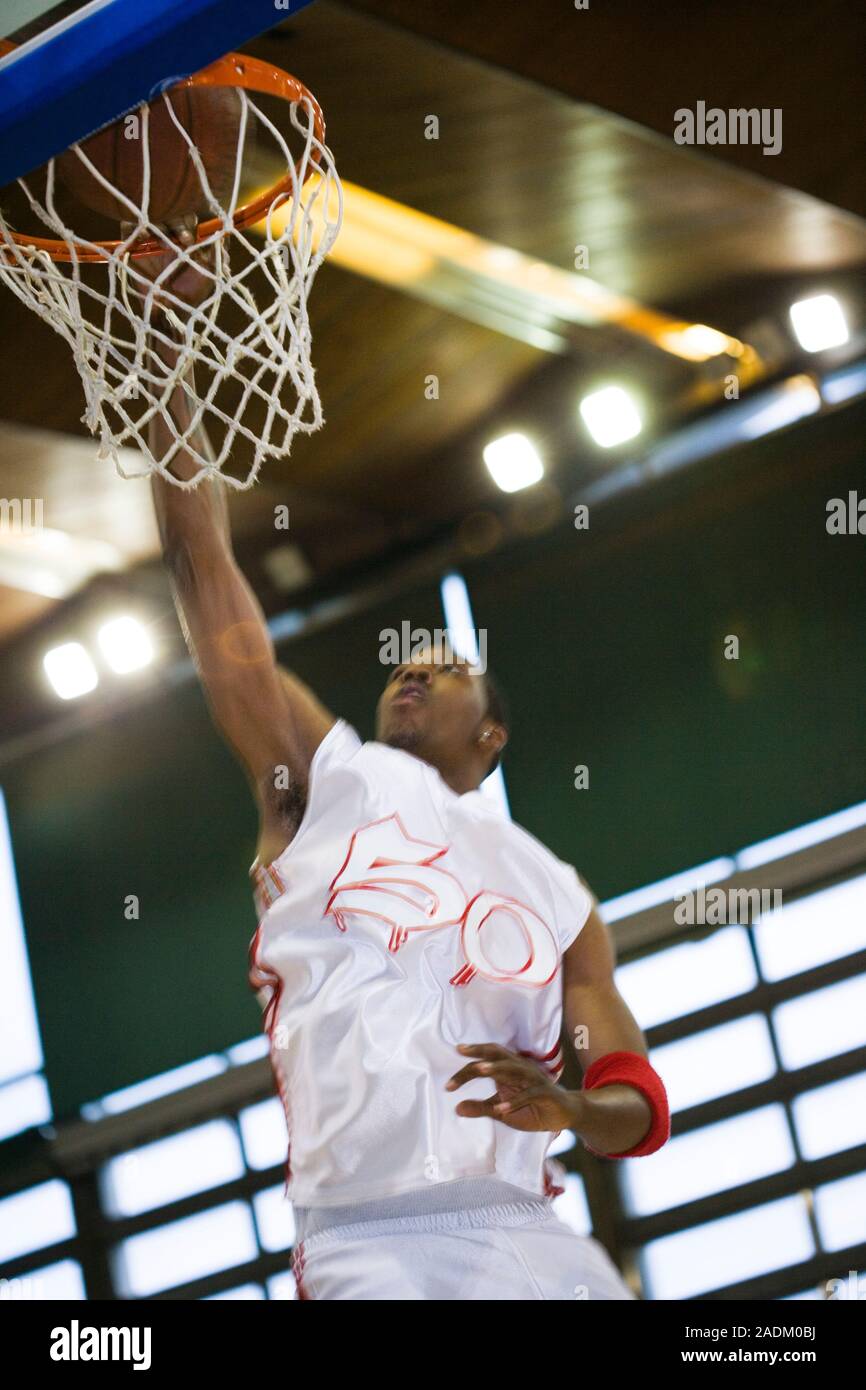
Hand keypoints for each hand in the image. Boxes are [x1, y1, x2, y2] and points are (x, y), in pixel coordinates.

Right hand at [121, 215, 216, 323]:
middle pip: (169, 214)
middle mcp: (167, 235)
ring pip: (151, 218)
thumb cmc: (192, 293)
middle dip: (176, 225)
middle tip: (181, 242)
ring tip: (162, 244)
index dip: (187, 224)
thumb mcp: (210, 272)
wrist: (169, 311)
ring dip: (158, 226)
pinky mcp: (131, 246)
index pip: (185, 218)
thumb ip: (216, 252)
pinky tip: (144, 238)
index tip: (190, 241)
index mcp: (184, 238)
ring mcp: (149, 239)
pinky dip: (134, 228)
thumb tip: (222, 233)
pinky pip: (128, 227)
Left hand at [446, 1042, 581, 1132]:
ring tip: (479, 1069)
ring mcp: (532, 1079)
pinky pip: (528, 1094)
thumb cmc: (531, 1109)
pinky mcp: (544, 1093)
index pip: (484, 1062)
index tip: (448, 1084)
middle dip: (479, 1052)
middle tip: (460, 1052)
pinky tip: (501, 1108)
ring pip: (513, 1068)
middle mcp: (519, 1069)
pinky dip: (514, 1101)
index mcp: (507, 1070)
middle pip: (497, 1055)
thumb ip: (482, 1108)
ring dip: (496, 1068)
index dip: (465, 1071)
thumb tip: (457, 1108)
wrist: (565, 1113)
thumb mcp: (502, 1111)